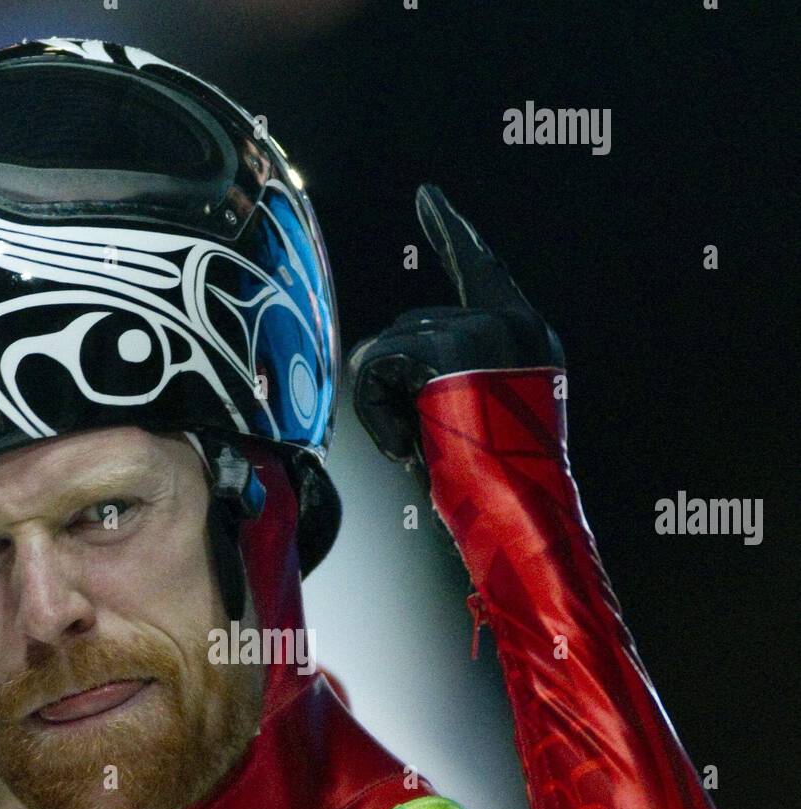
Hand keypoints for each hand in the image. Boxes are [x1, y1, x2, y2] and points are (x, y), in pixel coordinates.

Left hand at [349, 184, 564, 465]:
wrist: (518, 512)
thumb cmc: (497, 487)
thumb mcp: (484, 417)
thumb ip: (457, 373)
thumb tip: (402, 352)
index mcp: (529, 339)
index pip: (481, 266)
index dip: (450, 230)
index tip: (427, 198)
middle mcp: (513, 325)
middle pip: (410, 325)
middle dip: (399, 386)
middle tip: (429, 441)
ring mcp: (482, 331)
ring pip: (387, 348)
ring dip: (389, 405)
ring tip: (425, 446)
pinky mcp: (448, 347)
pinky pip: (375, 367)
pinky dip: (377, 414)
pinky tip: (409, 447)